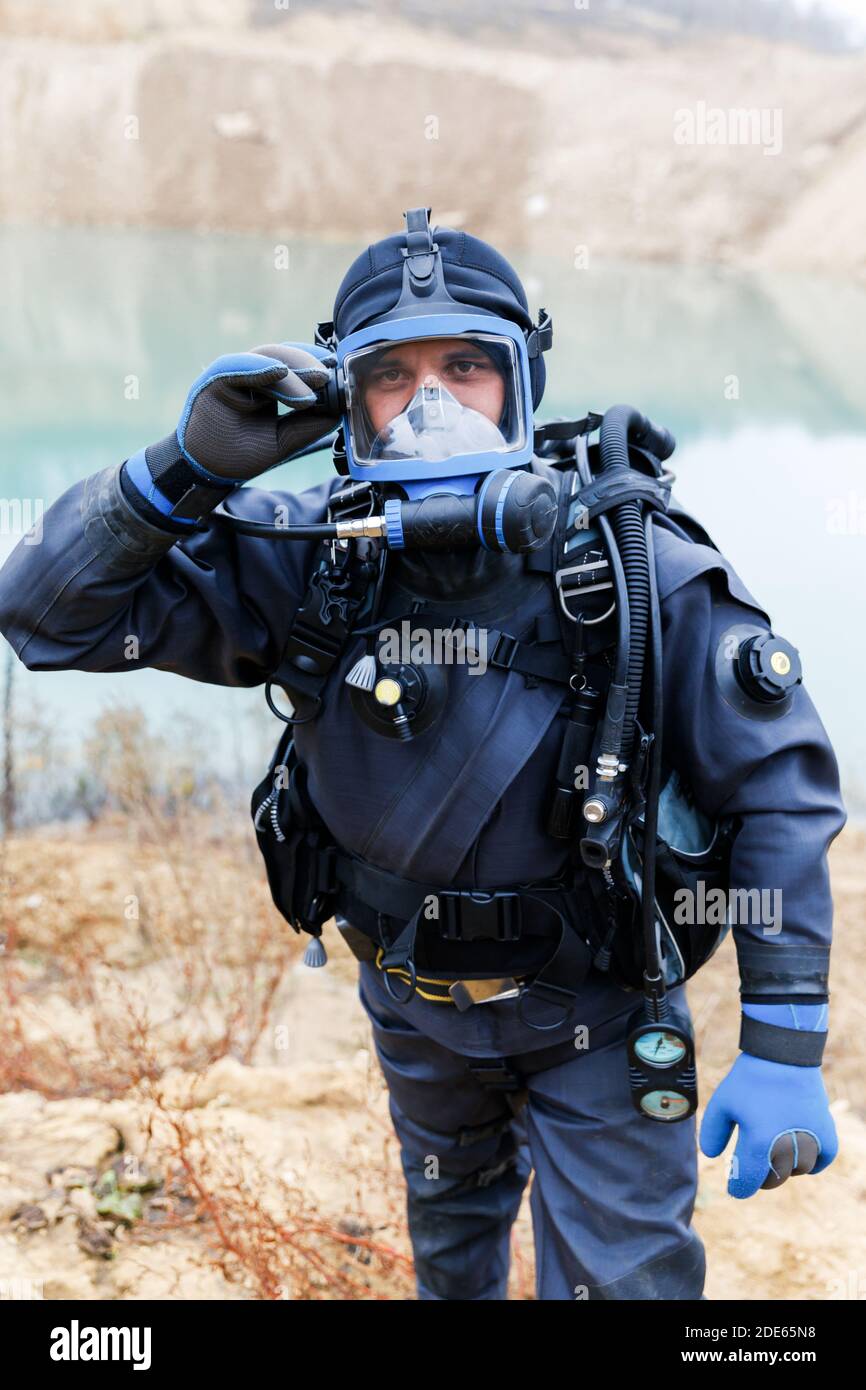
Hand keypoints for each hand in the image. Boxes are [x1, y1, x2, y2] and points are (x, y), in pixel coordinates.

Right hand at [177, 343, 337, 482]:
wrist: (206, 470)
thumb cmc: (239, 454)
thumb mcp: (281, 442)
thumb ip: (307, 425)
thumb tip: (339, 412)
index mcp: (268, 387)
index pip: (295, 369)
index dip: (317, 369)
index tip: (339, 375)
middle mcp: (251, 375)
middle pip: (283, 358)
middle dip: (309, 365)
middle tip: (329, 375)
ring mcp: (233, 373)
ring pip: (266, 358)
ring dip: (292, 368)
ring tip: (314, 381)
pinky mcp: (216, 377)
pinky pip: (239, 365)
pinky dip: (260, 366)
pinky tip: (280, 371)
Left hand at [700, 1005, 836, 1198]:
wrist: (782, 1053)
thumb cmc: (749, 1079)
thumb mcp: (722, 1103)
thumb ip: (713, 1132)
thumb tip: (712, 1156)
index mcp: (759, 1140)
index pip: (748, 1180)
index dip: (739, 1188)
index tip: (734, 1189)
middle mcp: (786, 1144)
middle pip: (774, 1178)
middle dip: (761, 1178)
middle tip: (753, 1170)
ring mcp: (810, 1137)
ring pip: (797, 1170)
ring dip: (785, 1169)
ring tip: (773, 1156)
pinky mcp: (826, 1129)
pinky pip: (823, 1159)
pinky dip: (813, 1163)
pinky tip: (801, 1157)